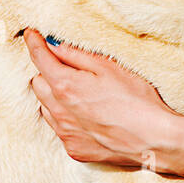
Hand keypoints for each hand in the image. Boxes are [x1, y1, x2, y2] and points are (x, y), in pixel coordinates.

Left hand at [24, 28, 177, 170]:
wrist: (153, 139)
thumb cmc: (136, 99)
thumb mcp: (109, 67)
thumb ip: (78, 55)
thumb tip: (55, 45)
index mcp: (66, 86)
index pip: (39, 58)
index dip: (34, 42)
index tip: (31, 34)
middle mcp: (59, 111)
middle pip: (37, 83)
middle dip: (46, 71)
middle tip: (66, 66)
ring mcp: (65, 133)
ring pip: (45, 107)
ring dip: (54, 96)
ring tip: (78, 92)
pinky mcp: (74, 148)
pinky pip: (59, 128)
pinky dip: (65, 117)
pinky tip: (87, 115)